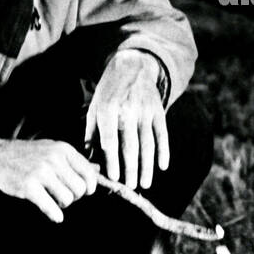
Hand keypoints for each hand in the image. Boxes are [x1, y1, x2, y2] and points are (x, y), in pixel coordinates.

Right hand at [0, 136, 98, 223]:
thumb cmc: (26, 155)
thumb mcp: (51, 149)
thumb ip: (73, 160)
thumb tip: (99, 170)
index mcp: (63, 149)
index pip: (89, 173)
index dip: (88, 187)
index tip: (81, 192)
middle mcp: (54, 159)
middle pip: (80, 189)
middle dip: (74, 197)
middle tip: (62, 196)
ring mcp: (41, 172)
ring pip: (68, 200)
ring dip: (62, 205)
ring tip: (54, 201)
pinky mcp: (29, 187)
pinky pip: (51, 208)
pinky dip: (55, 215)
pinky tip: (54, 215)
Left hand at [84, 50, 168, 189]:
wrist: (133, 67)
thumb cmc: (108, 92)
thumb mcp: (94, 107)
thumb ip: (91, 133)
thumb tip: (89, 159)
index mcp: (107, 110)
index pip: (110, 141)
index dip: (112, 161)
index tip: (113, 178)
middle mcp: (127, 111)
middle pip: (130, 146)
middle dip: (130, 169)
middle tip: (129, 187)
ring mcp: (145, 111)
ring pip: (148, 144)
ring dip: (147, 166)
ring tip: (144, 183)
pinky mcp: (158, 111)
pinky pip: (162, 134)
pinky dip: (164, 151)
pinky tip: (162, 166)